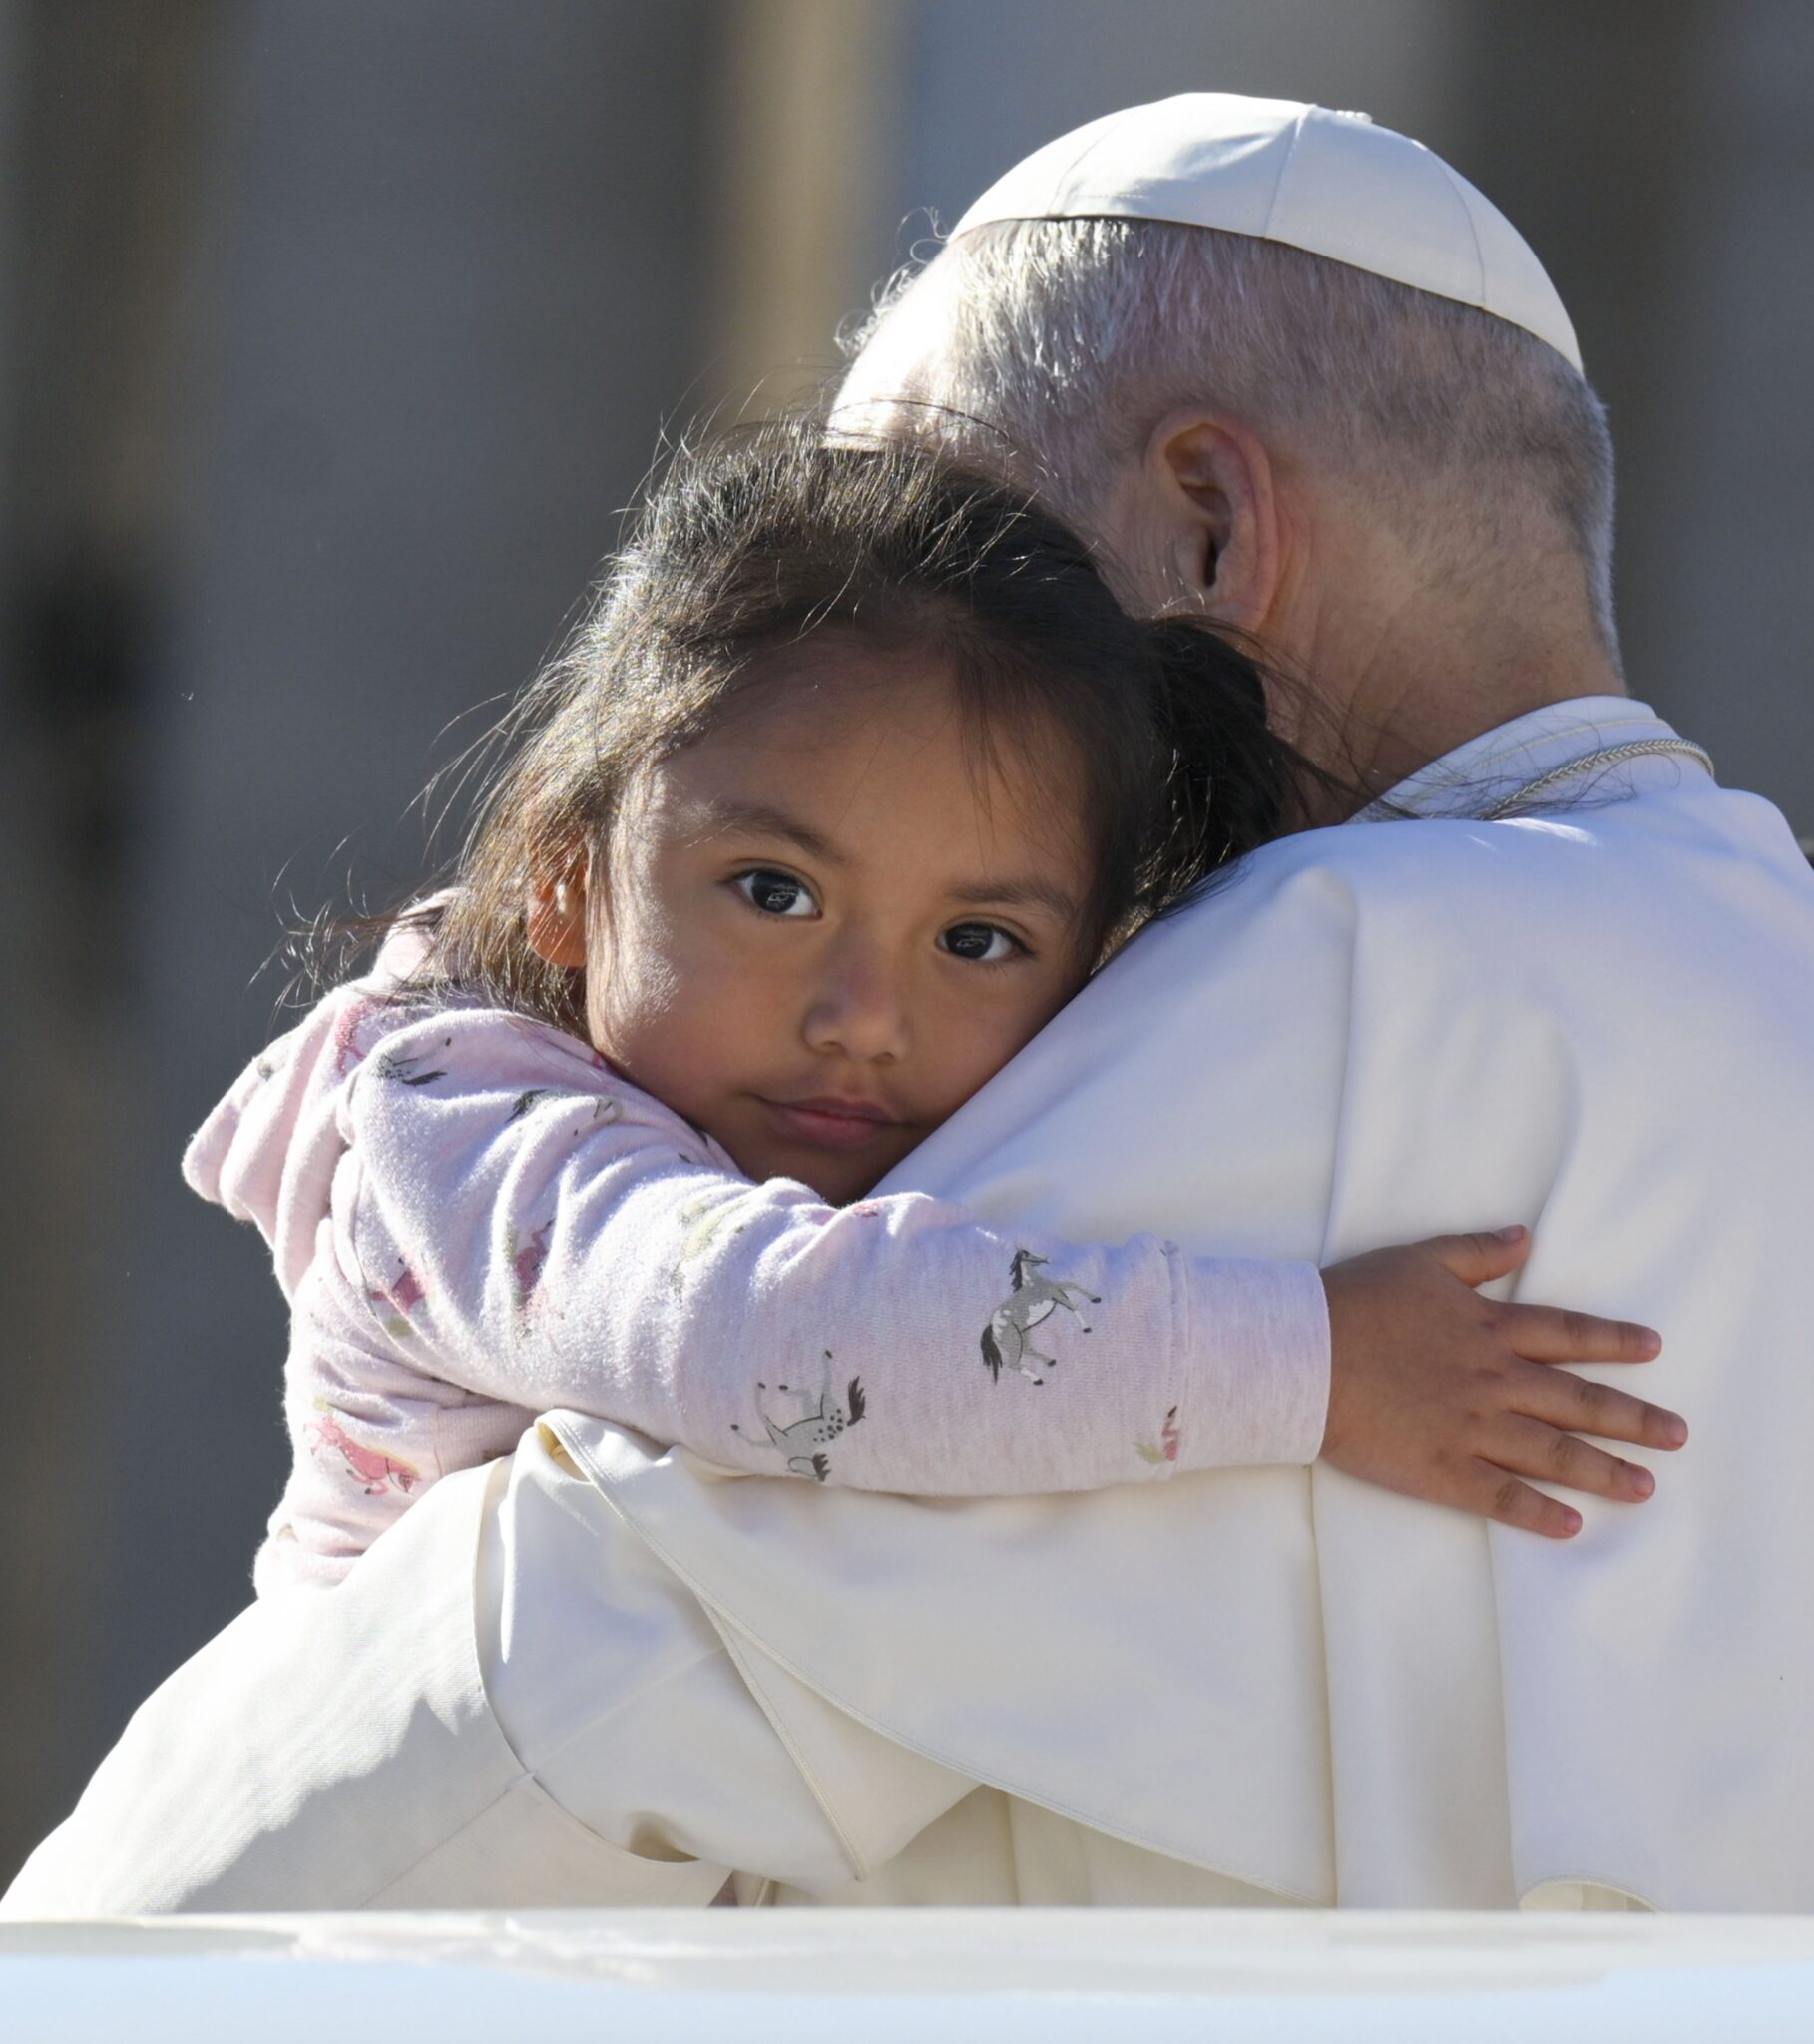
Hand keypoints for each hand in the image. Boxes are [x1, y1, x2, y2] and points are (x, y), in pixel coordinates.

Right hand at [1319, 1225, 1684, 1538]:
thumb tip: (1522, 1236)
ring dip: (1604, 1470)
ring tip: (1645, 1486)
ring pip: (1553, 1454)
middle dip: (1633, 1419)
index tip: (1653, 1348)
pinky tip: (1571, 1526)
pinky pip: (1502, 1497)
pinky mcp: (1444, 1470)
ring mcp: (1473, 1429)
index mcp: (1488, 1329)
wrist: (1305, 1354)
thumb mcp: (1418, 1260)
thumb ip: (1475, 1251)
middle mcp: (1494, 1381)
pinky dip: (1539, 1513)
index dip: (1613, 1341)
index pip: (1567, 1335)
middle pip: (1578, 1401)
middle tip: (1678, 1435)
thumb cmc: (1355, 1302)